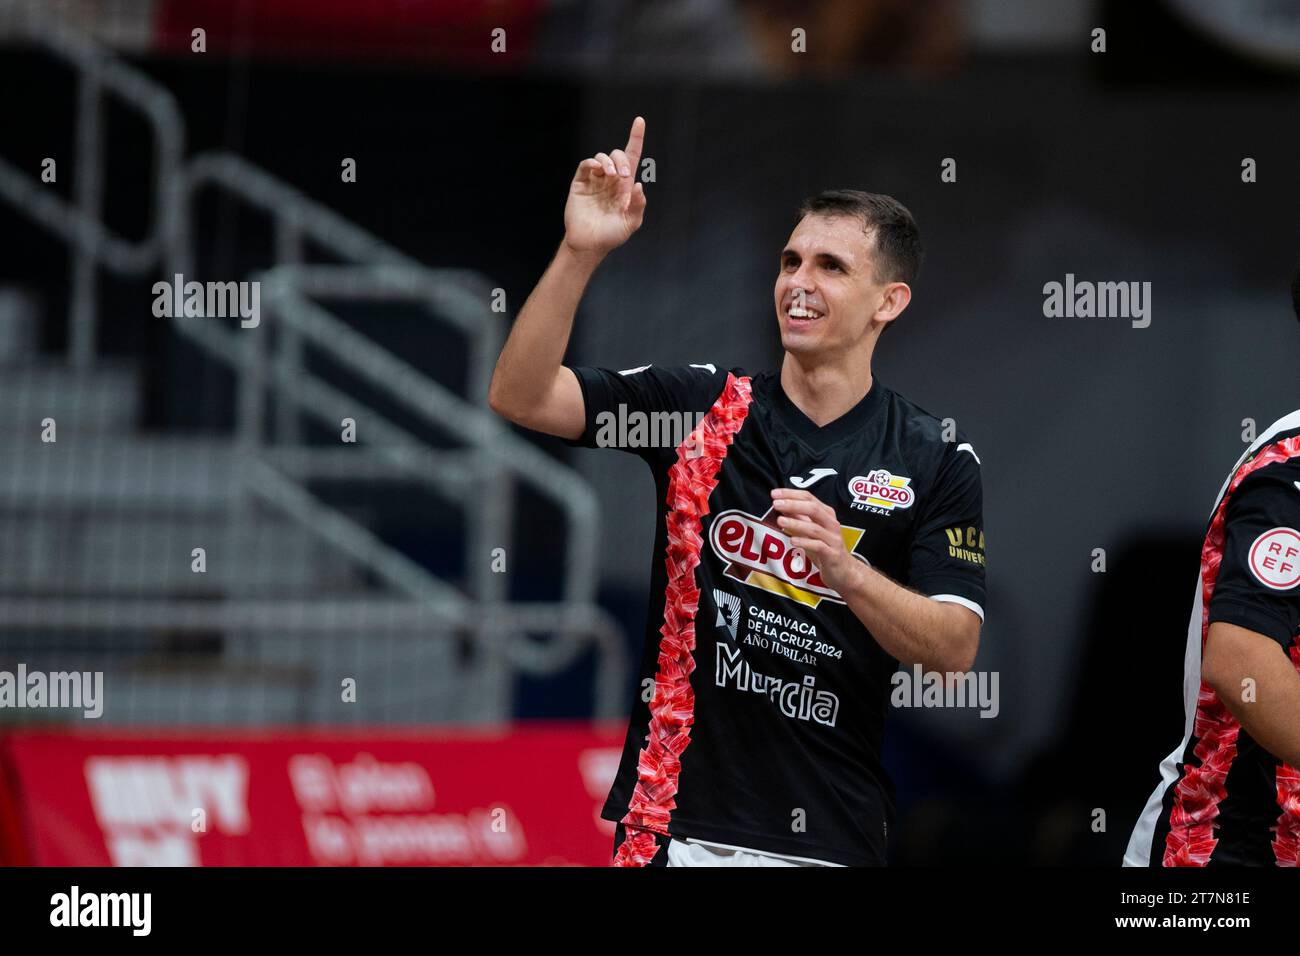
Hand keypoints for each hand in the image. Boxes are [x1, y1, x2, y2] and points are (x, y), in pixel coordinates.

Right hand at [563, 116, 647, 257]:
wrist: (590, 244)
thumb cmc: (612, 235)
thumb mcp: (631, 223)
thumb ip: (638, 205)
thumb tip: (638, 185)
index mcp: (625, 185)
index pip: (632, 156)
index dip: (636, 138)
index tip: (640, 121)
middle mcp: (611, 179)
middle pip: (617, 155)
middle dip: (622, 160)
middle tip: (624, 176)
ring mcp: (595, 180)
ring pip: (602, 157)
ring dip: (609, 162)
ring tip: (612, 176)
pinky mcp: (580, 183)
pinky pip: (586, 165)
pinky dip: (593, 163)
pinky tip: (598, 170)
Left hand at [769, 488, 865, 596]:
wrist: (844, 571)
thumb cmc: (825, 549)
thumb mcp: (810, 531)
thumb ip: (799, 518)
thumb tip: (782, 505)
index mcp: (826, 514)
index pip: (809, 498)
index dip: (791, 494)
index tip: (775, 494)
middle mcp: (831, 524)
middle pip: (813, 509)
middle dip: (793, 504)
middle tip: (776, 504)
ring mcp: (833, 539)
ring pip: (815, 528)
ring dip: (796, 523)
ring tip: (780, 520)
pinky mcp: (832, 554)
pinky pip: (818, 546)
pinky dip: (804, 542)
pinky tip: (792, 540)